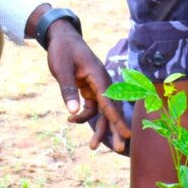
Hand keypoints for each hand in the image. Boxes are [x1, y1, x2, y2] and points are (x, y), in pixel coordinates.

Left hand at [44, 21, 130, 150]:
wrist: (62, 38)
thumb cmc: (63, 50)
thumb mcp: (61, 69)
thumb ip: (67, 89)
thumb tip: (71, 111)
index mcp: (99, 76)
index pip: (110, 102)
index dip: (117, 120)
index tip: (126, 134)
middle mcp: (102, 83)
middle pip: (111, 110)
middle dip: (114, 130)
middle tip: (119, 149)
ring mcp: (97, 87)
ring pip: (102, 112)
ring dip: (99, 128)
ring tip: (93, 147)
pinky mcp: (91, 90)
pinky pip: (92, 108)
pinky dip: (83, 116)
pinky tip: (71, 119)